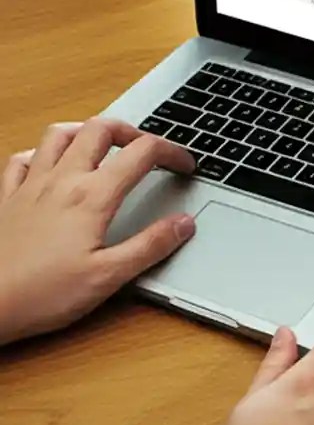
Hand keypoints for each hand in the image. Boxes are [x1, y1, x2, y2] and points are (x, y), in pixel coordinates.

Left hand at [0, 119, 196, 345]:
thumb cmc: (41, 294)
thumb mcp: (109, 277)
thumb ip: (151, 246)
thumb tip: (184, 223)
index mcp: (92, 197)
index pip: (142, 153)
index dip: (172, 151)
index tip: (186, 165)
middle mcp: (62, 181)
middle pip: (100, 129)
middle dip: (131, 131)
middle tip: (147, 149)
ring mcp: (30, 186)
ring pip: (59, 134)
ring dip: (87, 131)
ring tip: (104, 145)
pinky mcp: (6, 199)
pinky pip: (22, 158)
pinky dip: (42, 153)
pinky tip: (50, 165)